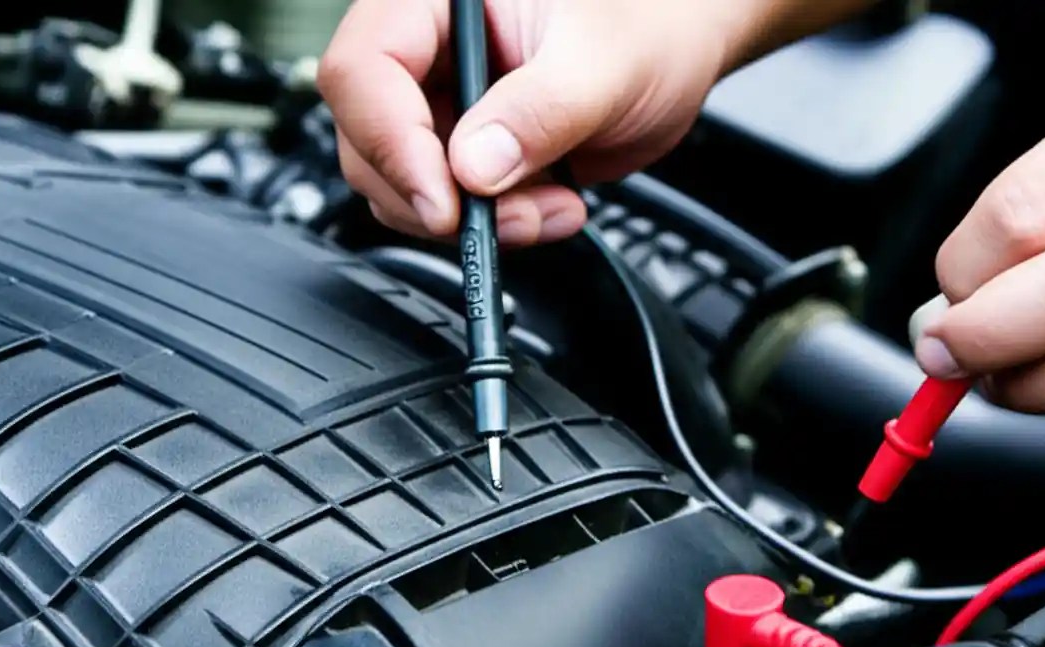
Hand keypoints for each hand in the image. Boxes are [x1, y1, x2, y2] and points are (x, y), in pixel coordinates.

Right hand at [317, 0, 866, 244]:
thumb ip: (541, 110)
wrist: (679, 49)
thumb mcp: (604, 63)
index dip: (391, 141)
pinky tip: (553, 205)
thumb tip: (475, 167)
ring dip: (476, 221)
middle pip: (370, 139)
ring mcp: (445, 105)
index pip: (365, 69)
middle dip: (439, 196)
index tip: (443, 199)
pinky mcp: (469, 153)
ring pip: (407, 186)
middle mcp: (429, 50)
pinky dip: (499, 226)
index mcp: (439, 1)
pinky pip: (451, 207)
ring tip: (552, 207)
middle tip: (508, 216)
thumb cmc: (650, 22)